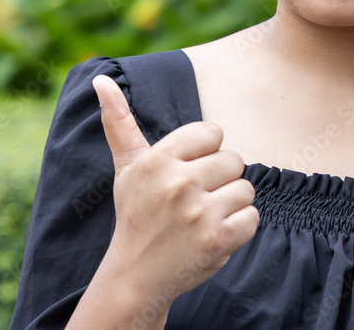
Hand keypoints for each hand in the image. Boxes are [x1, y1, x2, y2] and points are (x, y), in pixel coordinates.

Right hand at [92, 75, 259, 304]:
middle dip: (221, 179)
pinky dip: (240, 227)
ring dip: (231, 204)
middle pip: (234, 159)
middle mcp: (177, 184)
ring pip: (246, 188)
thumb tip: (101, 78)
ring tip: (204, 217)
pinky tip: (215, 234)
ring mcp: (199, 213)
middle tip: (195, 199)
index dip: (206, 152)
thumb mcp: (127, 168)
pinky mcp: (218, 239)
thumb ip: (119, 122)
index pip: (213, 132)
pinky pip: (253, 217)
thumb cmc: (137, 214)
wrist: (136, 276)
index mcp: (157, 160)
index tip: (188, 171)